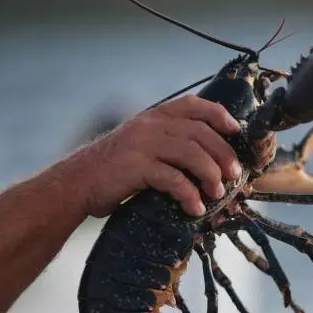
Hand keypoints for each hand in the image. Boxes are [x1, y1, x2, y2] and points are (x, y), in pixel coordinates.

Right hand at [68, 95, 242, 217]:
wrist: (76, 183)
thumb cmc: (113, 169)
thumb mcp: (140, 144)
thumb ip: (167, 142)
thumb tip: (206, 157)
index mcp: (153, 116)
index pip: (193, 105)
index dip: (219, 115)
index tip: (236, 131)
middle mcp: (149, 125)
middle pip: (200, 132)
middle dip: (222, 153)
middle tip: (234, 174)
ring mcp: (142, 144)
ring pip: (191, 153)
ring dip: (210, 174)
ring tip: (218, 193)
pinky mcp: (136, 167)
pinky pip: (173, 179)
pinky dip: (189, 194)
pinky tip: (195, 208)